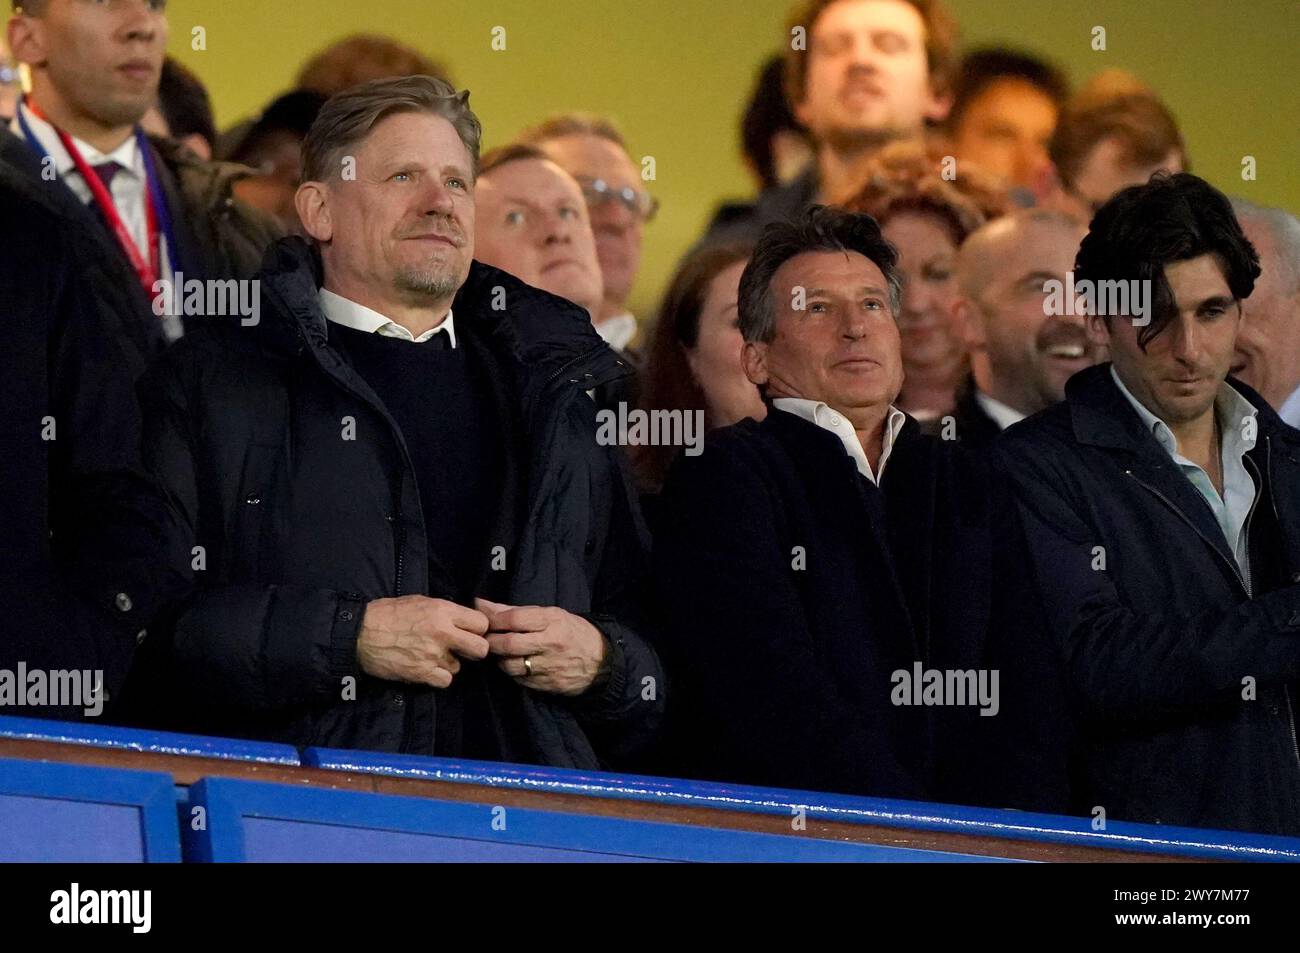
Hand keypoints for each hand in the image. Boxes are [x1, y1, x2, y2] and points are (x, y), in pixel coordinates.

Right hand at [356, 595, 489, 687]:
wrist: (360, 633)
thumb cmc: (388, 614)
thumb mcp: (421, 602)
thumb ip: (446, 612)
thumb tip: (465, 621)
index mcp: (443, 611)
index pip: (482, 623)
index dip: (478, 630)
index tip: (470, 632)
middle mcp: (442, 633)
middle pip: (481, 649)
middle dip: (474, 650)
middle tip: (461, 649)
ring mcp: (433, 655)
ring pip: (459, 667)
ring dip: (448, 664)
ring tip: (430, 656)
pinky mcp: (421, 673)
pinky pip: (445, 680)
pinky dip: (437, 677)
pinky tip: (426, 668)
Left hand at [474, 598, 607, 695]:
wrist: (601, 660)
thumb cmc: (571, 631)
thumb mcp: (550, 614)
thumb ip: (514, 611)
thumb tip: (480, 604)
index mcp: (551, 621)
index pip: (514, 619)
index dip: (493, 620)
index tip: (484, 622)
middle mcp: (550, 643)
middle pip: (508, 644)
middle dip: (491, 642)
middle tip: (485, 640)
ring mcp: (549, 666)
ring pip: (510, 666)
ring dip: (499, 660)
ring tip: (500, 654)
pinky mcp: (548, 685)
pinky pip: (520, 680)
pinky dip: (512, 673)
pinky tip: (515, 666)